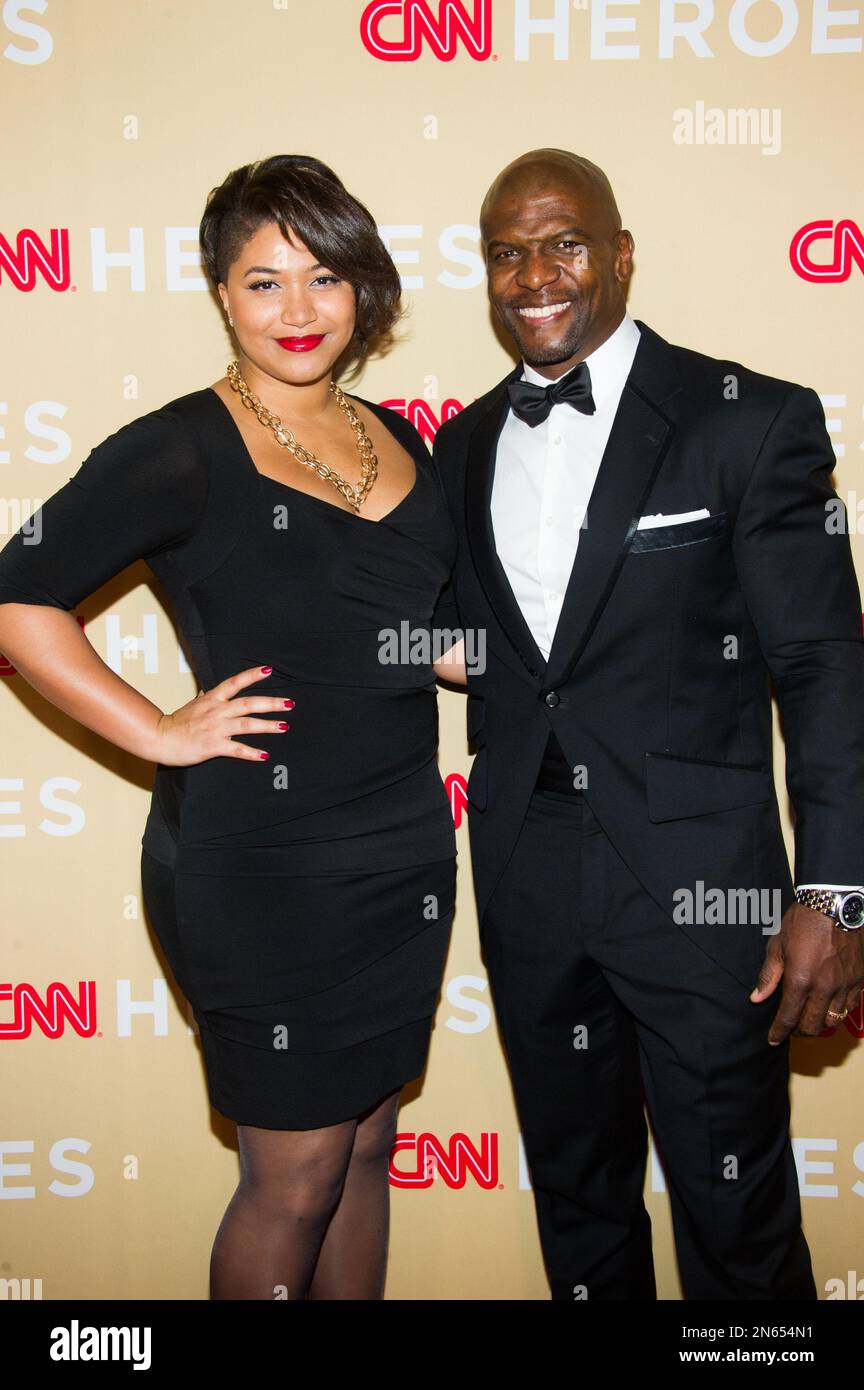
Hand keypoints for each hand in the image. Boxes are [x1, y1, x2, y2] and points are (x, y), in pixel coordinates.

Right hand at [151, 665, 292, 765]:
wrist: (160, 738)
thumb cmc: (176, 723)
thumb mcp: (192, 705)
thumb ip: (204, 697)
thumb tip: (208, 690)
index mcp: (212, 698)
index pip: (235, 683)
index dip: (252, 675)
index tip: (269, 670)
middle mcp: (216, 711)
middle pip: (248, 703)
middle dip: (270, 703)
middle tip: (289, 703)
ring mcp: (216, 728)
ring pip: (246, 724)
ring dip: (267, 725)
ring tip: (284, 726)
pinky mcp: (213, 746)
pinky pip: (236, 749)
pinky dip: (251, 753)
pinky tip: (264, 755)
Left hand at [750, 902, 863, 1044]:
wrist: (834, 905)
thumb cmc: (802, 922)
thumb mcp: (777, 945)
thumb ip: (769, 975)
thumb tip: (757, 998)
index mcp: (800, 979)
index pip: (788, 1017)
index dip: (779, 1032)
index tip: (774, 1040)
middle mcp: (824, 987)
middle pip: (812, 1026)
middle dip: (799, 1032)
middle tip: (792, 1027)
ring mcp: (845, 985)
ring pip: (833, 1020)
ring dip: (819, 1023)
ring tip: (810, 1016)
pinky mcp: (859, 980)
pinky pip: (850, 1007)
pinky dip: (838, 1011)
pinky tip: (829, 1003)